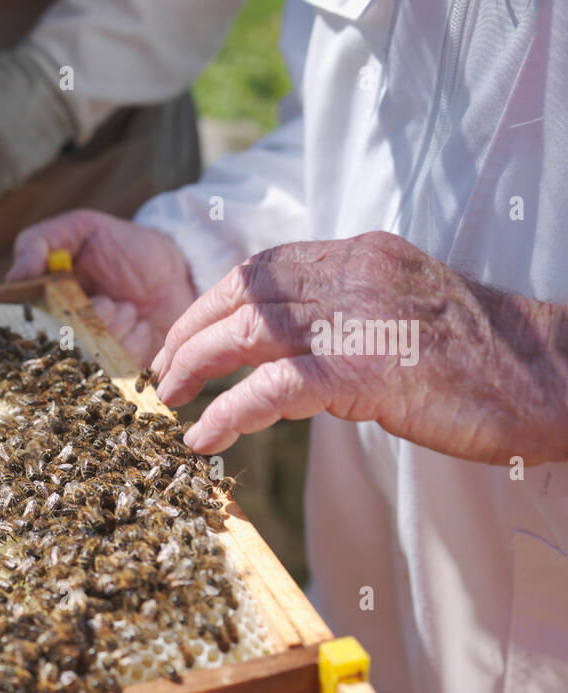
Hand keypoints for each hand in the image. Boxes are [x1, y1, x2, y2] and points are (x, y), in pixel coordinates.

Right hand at [7, 209, 196, 366]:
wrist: (180, 271)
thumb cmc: (126, 247)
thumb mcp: (81, 228)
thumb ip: (40, 241)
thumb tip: (14, 277)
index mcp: (41, 303)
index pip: (20, 320)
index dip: (35, 315)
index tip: (60, 299)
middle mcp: (59, 334)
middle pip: (54, 342)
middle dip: (86, 315)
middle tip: (107, 298)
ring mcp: (88, 354)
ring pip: (86, 351)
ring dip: (114, 323)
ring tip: (129, 306)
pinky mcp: (117, 371)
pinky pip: (114, 364)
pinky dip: (133, 338)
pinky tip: (141, 323)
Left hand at [152, 230, 567, 464]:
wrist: (550, 377)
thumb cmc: (478, 360)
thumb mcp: (402, 316)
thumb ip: (344, 318)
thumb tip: (283, 357)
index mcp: (362, 256)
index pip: (262, 268)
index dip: (211, 302)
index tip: (183, 336)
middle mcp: (356, 274)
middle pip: (242, 295)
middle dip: (190, 334)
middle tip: (163, 373)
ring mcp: (361, 318)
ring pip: (246, 332)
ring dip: (195, 367)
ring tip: (170, 399)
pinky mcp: (367, 370)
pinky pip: (273, 388)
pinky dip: (228, 412)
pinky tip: (205, 436)